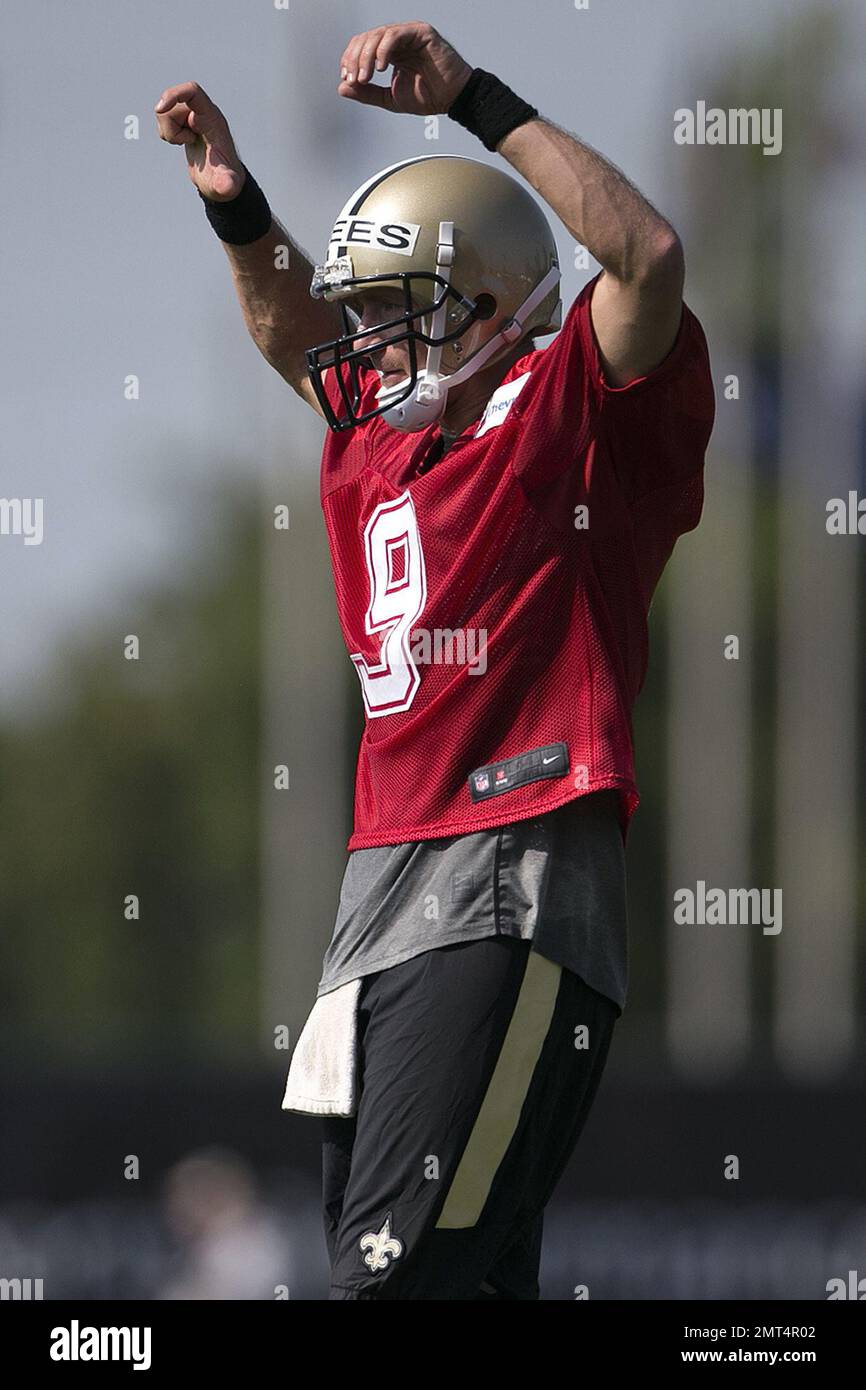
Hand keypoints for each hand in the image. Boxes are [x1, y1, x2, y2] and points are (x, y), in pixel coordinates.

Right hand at [154, 81, 244, 200]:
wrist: (221, 180)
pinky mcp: (185, 123)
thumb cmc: (224, 180)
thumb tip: (228, 187)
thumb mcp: (225, 184)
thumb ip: (227, 184)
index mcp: (212, 119)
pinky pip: (165, 119)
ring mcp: (192, 116)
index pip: (192, 92)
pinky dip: (168, 133)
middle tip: (184, 142)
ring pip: (166, 112)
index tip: (160, 109)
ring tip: (187, 143)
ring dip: (170, 131)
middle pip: (173, 101)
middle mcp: (202, 112)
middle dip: (170, 125)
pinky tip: (183, 141)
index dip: (175, 95)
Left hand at [337, 21, 472, 115]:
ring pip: (377, 35)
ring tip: (365, 77)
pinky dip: (383, 50)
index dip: (350, 60)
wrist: (452, 99)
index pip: (362, 47)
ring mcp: (408, 34)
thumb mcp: (390, 98)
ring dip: (366, 56)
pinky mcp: (420, 32)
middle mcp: (397, 40)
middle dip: (355, 59)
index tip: (347, 78)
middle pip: (365, 39)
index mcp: (389, 52)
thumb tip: (343, 87)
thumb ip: (367, 93)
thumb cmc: (428, 96)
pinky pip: (395, 35)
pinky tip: (381, 67)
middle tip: (354, 78)